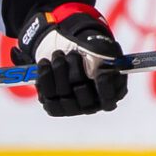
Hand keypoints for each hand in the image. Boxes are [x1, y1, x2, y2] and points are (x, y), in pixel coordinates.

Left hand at [11, 4, 128, 116]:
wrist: (68, 51)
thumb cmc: (91, 51)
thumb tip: (100, 66)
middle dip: (76, 70)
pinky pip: (47, 98)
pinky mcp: (55, 105)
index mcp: (111, 92)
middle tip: (73, 54)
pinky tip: (45, 64)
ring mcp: (73, 108)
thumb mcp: (103, 48)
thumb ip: (105, 56)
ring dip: (58, 69)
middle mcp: (92, 104)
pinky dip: (44, 77)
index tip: (100, 75)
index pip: (109, 99)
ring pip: (63, 94)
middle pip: (83, 94)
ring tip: (58, 55)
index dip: (104, 88)